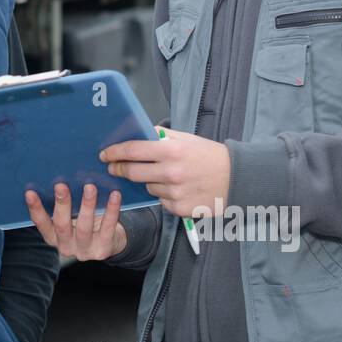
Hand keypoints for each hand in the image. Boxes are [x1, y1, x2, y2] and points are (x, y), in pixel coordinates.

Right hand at [24, 183, 125, 260]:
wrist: (109, 242)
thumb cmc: (84, 222)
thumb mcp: (70, 217)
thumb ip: (64, 203)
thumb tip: (58, 173)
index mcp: (53, 237)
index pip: (41, 223)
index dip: (35, 208)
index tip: (29, 192)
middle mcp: (66, 246)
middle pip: (62, 225)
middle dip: (61, 204)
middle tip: (60, 186)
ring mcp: (84, 250)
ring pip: (84, 226)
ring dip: (87, 205)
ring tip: (89, 187)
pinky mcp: (103, 250)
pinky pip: (107, 228)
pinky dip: (111, 210)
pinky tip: (114, 195)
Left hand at [101, 127, 231, 218]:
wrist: (236, 178)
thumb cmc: (209, 155)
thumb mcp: (186, 139)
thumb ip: (160, 136)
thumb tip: (137, 133)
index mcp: (171, 151)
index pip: (133, 151)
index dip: (114, 152)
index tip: (105, 154)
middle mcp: (171, 173)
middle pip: (133, 173)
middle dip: (120, 170)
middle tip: (114, 168)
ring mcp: (175, 193)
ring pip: (148, 188)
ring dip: (149, 182)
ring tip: (165, 176)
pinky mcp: (180, 209)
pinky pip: (161, 201)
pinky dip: (164, 195)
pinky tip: (177, 188)